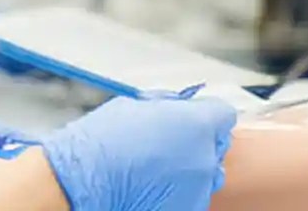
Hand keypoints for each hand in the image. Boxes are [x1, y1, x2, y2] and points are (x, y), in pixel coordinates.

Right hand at [44, 96, 236, 210]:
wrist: (83, 182)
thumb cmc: (101, 144)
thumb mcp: (134, 107)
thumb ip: (167, 108)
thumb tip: (178, 108)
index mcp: (196, 125)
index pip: (224, 114)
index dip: (205, 115)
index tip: (192, 119)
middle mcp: (205, 158)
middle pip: (217, 146)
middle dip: (199, 144)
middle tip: (168, 145)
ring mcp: (199, 190)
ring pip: (207, 175)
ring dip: (191, 170)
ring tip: (156, 170)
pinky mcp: (189, 210)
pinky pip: (193, 196)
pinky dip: (179, 192)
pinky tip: (151, 187)